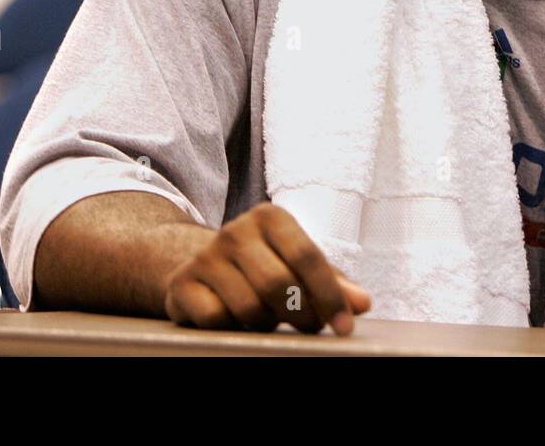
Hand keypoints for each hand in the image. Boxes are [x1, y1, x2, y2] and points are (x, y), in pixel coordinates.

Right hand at [164, 202, 371, 334]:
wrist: (200, 265)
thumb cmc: (263, 266)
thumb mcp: (299, 266)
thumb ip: (332, 283)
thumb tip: (361, 303)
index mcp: (271, 217)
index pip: (307, 256)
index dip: (330, 296)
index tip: (344, 327)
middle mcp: (236, 230)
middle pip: (278, 284)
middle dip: (301, 314)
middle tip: (309, 326)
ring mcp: (206, 256)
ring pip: (249, 307)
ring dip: (266, 323)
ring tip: (269, 317)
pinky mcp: (182, 284)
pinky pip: (216, 319)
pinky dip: (232, 327)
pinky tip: (235, 318)